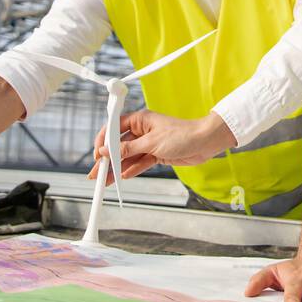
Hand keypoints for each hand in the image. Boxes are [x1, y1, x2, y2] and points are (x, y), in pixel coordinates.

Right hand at [89, 110, 235, 182]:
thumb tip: (107, 151)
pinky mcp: (156, 154)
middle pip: (119, 145)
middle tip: (97, 173)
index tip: (97, 155)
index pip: (113, 129)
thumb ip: (128, 148)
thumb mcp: (151, 142)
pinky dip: (132, 170)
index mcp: (139, 120)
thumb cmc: (182, 134)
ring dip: (117, 168)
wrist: (205, 142)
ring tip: (106, 181)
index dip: (103, 142)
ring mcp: (149, 143)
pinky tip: (122, 177)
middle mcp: (142, 131)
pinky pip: (139, 162)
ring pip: (128, 157)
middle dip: (107, 160)